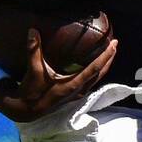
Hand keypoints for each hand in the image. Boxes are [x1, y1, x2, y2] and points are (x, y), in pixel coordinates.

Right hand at [0, 29, 117, 123]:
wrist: (25, 110)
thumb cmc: (31, 91)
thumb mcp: (33, 70)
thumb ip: (34, 50)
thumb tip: (33, 31)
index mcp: (72, 85)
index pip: (94, 68)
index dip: (105, 56)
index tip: (114, 45)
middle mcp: (78, 90)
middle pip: (100, 74)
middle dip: (109, 59)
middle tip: (115, 45)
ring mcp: (76, 94)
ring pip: (96, 79)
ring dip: (104, 66)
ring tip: (109, 54)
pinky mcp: (72, 95)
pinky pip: (90, 82)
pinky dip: (95, 72)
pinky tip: (95, 65)